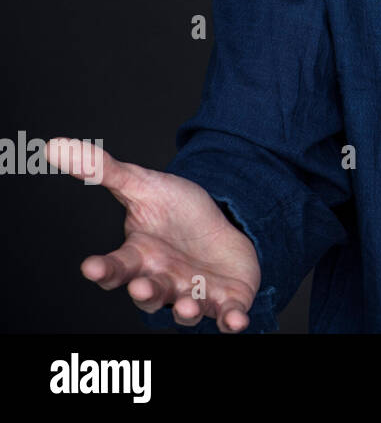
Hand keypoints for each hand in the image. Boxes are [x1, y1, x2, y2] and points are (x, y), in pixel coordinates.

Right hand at [46, 137, 260, 331]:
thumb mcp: (143, 185)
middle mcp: (162, 280)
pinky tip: (236, 323)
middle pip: (148, 293)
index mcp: (138, 257)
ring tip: (186, 305)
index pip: (114, 268)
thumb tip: (56, 145)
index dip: (103, 269)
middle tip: (141, 288)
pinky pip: (227, 315)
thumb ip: (103, 171)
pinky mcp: (225, 300)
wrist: (224, 219)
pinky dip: (231, 321)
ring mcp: (193, 293)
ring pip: (183, 309)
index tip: (91, 266)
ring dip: (184, 311)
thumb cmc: (177, 211)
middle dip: (144, 293)